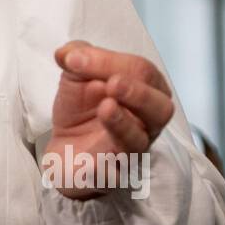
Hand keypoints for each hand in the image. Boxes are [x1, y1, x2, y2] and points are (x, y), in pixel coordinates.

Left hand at [44, 40, 174, 199]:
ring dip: (124, 121)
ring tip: (106, 107)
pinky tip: (96, 133)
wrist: (64, 148)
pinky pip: (119, 164)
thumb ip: (76, 57)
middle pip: (160, 106)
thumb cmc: (82, 110)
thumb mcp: (77, 76)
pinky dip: (106, 152)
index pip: (142, 71)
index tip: (72, 59)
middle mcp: (148, 121)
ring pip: (144, 138)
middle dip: (136, 91)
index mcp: (146, 90)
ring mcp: (134, 148)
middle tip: (112, 83)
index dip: (110, 61)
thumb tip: (68, 53)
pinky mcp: (116, 171)